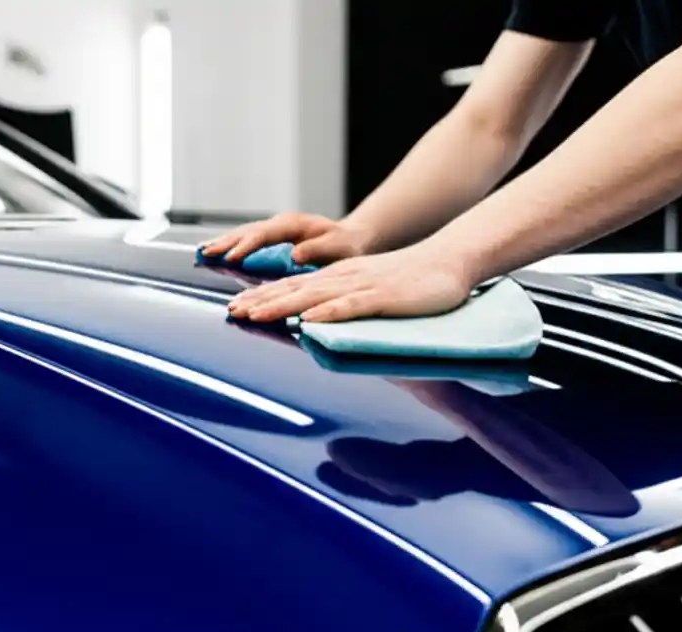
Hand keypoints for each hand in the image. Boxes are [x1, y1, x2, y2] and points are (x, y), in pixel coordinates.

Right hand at [199, 212, 375, 264]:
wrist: (351, 238)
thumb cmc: (347, 246)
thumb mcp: (339, 248)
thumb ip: (318, 250)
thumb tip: (296, 254)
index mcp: (294, 224)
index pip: (265, 234)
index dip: (247, 245)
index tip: (232, 258)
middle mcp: (281, 223)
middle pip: (248, 230)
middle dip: (226, 242)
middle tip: (206, 253)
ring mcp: (275, 228)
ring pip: (244, 233)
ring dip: (223, 243)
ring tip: (202, 253)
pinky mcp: (272, 236)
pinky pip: (247, 239)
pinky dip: (230, 245)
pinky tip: (215, 252)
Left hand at [227, 245, 474, 322]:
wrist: (449, 261)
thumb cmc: (411, 280)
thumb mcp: (369, 290)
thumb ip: (342, 303)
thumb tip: (314, 320)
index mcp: (338, 277)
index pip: (293, 287)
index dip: (263, 297)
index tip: (235, 308)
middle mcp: (343, 278)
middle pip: (294, 290)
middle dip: (261, 301)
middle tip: (231, 311)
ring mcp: (362, 286)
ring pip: (314, 297)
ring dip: (282, 306)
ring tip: (253, 314)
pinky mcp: (383, 296)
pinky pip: (351, 306)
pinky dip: (328, 313)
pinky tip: (308, 321)